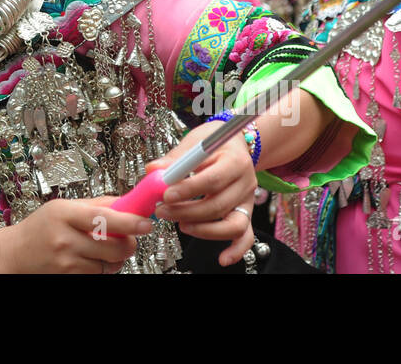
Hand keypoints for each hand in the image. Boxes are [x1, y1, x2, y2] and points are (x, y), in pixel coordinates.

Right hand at [0, 197, 148, 273]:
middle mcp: (64, 238)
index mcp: (64, 213)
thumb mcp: (63, 207)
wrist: (16, 254)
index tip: (145, 222)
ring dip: (116, 258)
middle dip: (128, 243)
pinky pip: (99, 274)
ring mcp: (66, 261)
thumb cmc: (40, 228)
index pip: (102, 217)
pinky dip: (103, 268)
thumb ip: (96, 205)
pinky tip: (92, 259)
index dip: (129, 221)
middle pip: (113, 245)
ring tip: (104, 248)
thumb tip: (126, 202)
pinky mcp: (69, 276)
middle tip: (128, 237)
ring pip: (109, 263)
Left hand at [149, 121, 257, 266]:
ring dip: (204, 230)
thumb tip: (153, 170)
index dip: (188, 190)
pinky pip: (245, 235)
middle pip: (218, 205)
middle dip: (187, 212)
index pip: (212, 180)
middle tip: (162, 211)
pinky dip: (236, 250)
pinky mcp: (245, 213)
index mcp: (235, 161)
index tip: (166, 194)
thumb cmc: (214, 142)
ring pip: (232, 224)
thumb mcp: (194, 142)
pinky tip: (222, 258)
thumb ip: (174, 159)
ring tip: (180, 224)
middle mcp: (245, 182)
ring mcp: (247, 200)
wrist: (236, 142)